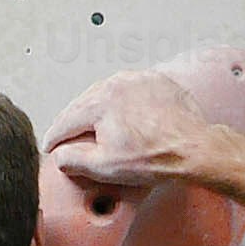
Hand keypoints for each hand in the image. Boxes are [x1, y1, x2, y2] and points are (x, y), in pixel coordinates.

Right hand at [43, 70, 219, 203]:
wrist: (195, 148)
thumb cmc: (157, 157)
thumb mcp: (105, 167)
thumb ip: (74, 160)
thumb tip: (60, 155)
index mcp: (100, 100)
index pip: (66, 120)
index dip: (54, 137)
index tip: (49, 147)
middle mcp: (117, 83)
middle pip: (85, 104)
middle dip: (76, 123)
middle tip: (69, 140)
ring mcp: (139, 79)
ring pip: (107, 95)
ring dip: (99, 111)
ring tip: (97, 130)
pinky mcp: (157, 81)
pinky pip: (131, 91)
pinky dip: (123, 104)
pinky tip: (125, 119)